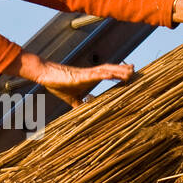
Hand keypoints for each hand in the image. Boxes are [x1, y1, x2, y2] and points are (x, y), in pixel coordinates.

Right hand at [11, 51, 133, 106]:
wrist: (46, 75)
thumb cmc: (58, 84)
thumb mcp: (71, 98)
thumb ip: (79, 104)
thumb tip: (83, 113)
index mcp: (90, 78)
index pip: (108, 74)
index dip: (119, 73)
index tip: (131, 73)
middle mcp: (91, 74)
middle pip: (111, 70)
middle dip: (123, 70)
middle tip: (136, 70)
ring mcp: (86, 74)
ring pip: (106, 70)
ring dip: (118, 70)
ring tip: (130, 71)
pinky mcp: (80, 76)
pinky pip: (94, 74)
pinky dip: (104, 74)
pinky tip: (112, 74)